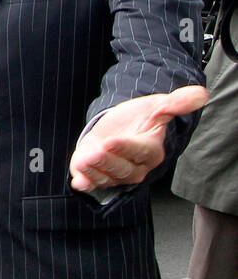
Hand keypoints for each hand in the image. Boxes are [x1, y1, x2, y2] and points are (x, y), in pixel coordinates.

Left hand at [69, 85, 207, 192]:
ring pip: (106, 177)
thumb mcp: (155, 106)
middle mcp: (135, 167)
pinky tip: (78, 182)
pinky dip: (85, 184)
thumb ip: (175, 103)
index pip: (140, 152)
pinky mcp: (97, 176)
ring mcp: (115, 174)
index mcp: (151, 151)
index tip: (110, 141)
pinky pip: (92, 184)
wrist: (116, 126)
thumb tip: (201, 94)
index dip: (126, 148)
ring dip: (94, 171)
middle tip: (94, 151)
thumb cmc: (139, 118)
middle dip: (108, 161)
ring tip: (82, 160)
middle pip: (123, 169)